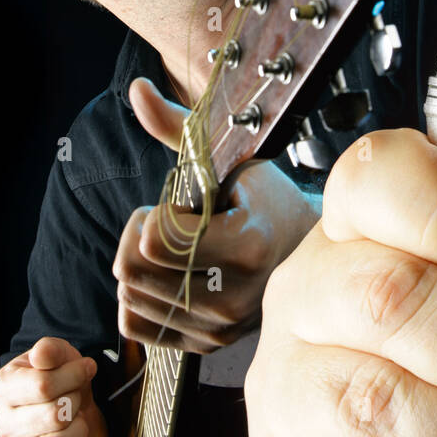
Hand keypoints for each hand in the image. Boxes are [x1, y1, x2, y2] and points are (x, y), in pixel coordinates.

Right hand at [0, 337, 106, 436]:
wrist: (68, 404)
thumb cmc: (61, 377)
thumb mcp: (59, 355)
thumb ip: (51, 350)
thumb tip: (41, 354)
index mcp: (4, 386)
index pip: (43, 385)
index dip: (74, 374)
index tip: (85, 367)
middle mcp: (3, 421)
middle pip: (55, 413)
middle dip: (76, 398)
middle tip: (75, 392)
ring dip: (76, 423)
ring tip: (73, 412)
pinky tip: (73, 429)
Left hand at [113, 77, 316, 353]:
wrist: (308, 250)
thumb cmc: (269, 201)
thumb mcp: (232, 158)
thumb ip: (180, 128)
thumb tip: (137, 91)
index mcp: (247, 246)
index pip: (155, 242)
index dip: (153, 214)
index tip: (178, 204)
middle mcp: (234, 295)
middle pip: (131, 272)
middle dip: (138, 237)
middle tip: (168, 223)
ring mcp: (221, 327)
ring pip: (128, 298)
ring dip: (139, 267)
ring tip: (174, 249)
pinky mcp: (207, 345)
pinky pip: (135, 326)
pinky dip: (139, 297)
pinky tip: (167, 276)